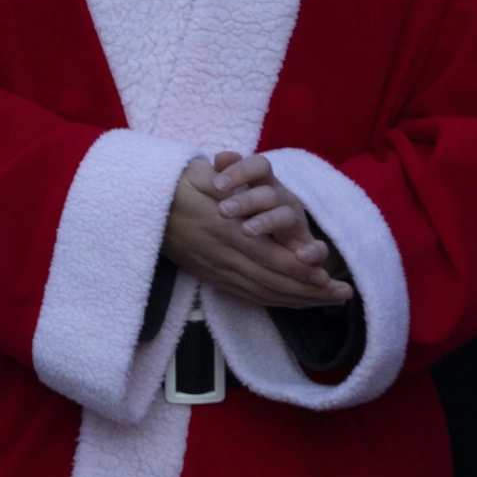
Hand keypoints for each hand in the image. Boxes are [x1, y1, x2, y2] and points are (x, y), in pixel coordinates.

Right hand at [164, 156, 350, 310]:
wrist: (134, 207)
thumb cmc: (168, 184)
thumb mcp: (194, 174)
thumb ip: (221, 181)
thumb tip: (240, 189)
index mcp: (222, 230)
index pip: (271, 258)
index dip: (302, 271)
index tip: (329, 276)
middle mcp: (221, 256)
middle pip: (273, 282)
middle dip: (311, 292)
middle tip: (342, 296)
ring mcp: (215, 269)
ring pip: (263, 293)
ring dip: (298, 301)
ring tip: (327, 302)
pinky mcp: (210, 276)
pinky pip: (247, 295)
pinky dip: (274, 301)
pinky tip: (292, 301)